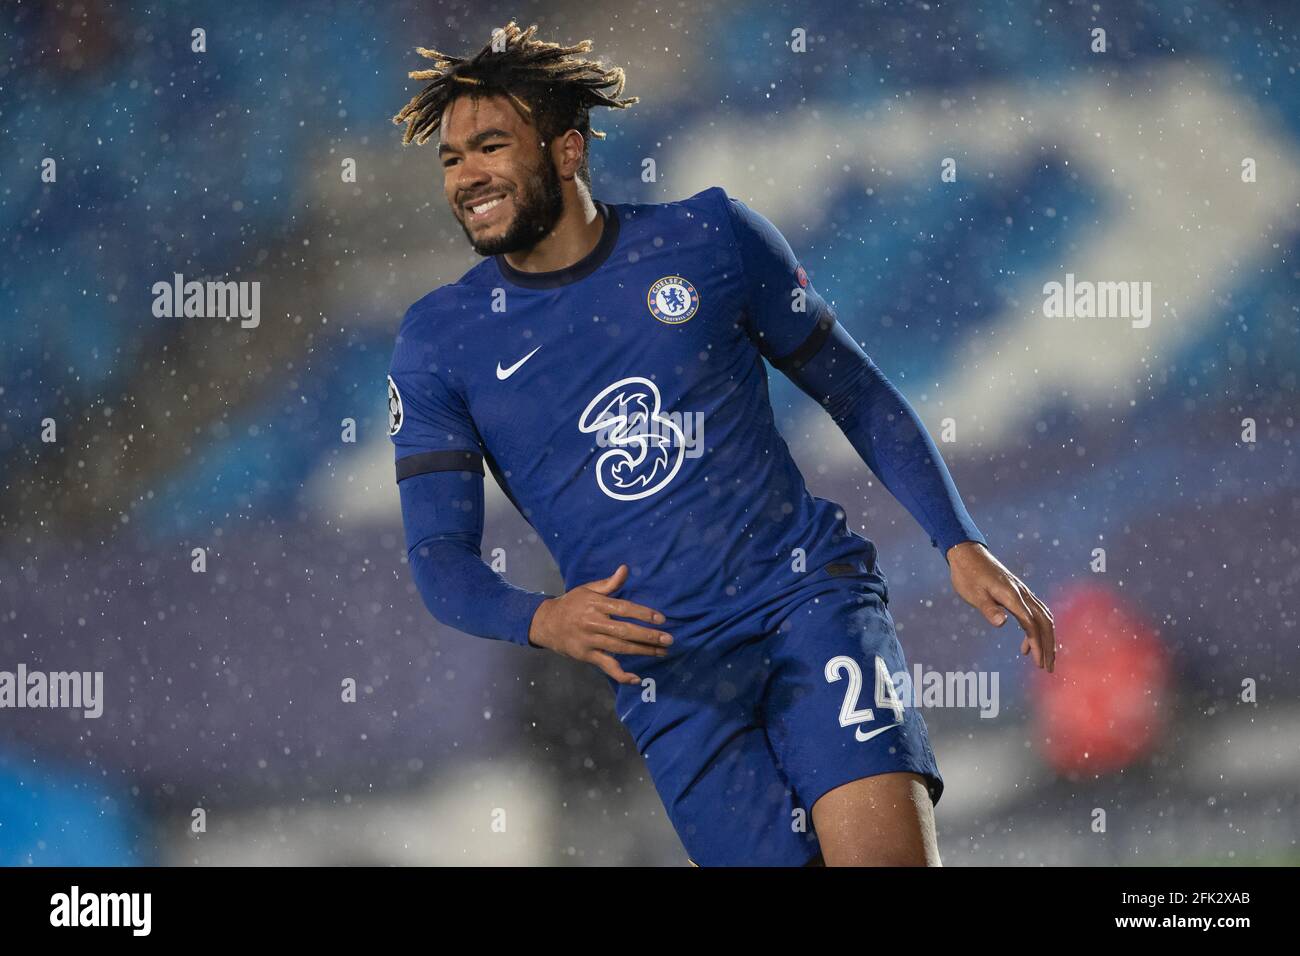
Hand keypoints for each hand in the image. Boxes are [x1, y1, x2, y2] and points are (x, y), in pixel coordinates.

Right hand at [528, 564, 671, 684]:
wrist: (546, 624)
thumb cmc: (572, 604)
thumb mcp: (587, 590)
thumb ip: (609, 583)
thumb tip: (625, 569)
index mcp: (596, 604)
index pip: (624, 608)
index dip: (643, 614)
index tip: (661, 619)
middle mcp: (593, 623)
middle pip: (624, 631)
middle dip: (648, 636)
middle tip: (669, 639)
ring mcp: (590, 641)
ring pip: (620, 648)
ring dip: (642, 651)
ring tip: (662, 652)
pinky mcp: (587, 656)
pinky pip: (607, 666)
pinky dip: (621, 674)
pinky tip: (636, 678)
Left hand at [946, 541, 1055, 671]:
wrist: (968, 553)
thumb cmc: (968, 575)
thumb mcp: (974, 594)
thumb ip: (988, 609)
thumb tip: (1002, 623)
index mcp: (1012, 596)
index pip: (1031, 625)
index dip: (1037, 645)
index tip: (1039, 664)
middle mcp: (1023, 594)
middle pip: (1044, 623)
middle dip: (1048, 647)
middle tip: (1048, 668)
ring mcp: (1023, 593)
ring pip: (1044, 618)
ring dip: (1047, 640)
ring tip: (1043, 660)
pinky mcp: (1020, 593)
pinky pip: (1037, 613)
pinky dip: (1038, 630)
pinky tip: (1027, 644)